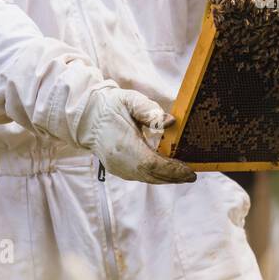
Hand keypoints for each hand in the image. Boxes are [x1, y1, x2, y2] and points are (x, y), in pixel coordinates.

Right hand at [81, 88, 196, 183]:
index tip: (189, 171)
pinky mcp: (117, 168)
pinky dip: (155, 176)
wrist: (86, 116)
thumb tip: (171, 122)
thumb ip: (151, 111)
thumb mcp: (130, 101)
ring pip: (146, 178)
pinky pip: (139, 177)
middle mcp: (120, 161)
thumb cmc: (110, 106)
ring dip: (166, 178)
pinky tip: (166, 172)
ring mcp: (117, 167)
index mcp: (124, 145)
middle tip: (191, 175)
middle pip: (152, 176)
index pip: (152, 164)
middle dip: (173, 177)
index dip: (172, 170)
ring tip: (183, 175)